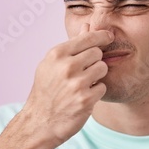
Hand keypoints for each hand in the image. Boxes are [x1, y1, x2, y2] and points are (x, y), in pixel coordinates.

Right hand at [20, 24, 112, 145]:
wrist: (40, 122)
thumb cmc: (46, 92)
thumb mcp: (52, 65)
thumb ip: (72, 45)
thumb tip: (88, 25)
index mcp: (56, 54)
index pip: (88, 38)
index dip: (101, 36)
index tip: (108, 36)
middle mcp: (66, 66)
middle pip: (97, 53)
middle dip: (95, 61)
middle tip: (85, 71)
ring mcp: (76, 83)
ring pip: (102, 68)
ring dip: (97, 76)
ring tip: (83, 84)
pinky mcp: (85, 99)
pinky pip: (102, 87)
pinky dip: (96, 92)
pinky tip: (83, 97)